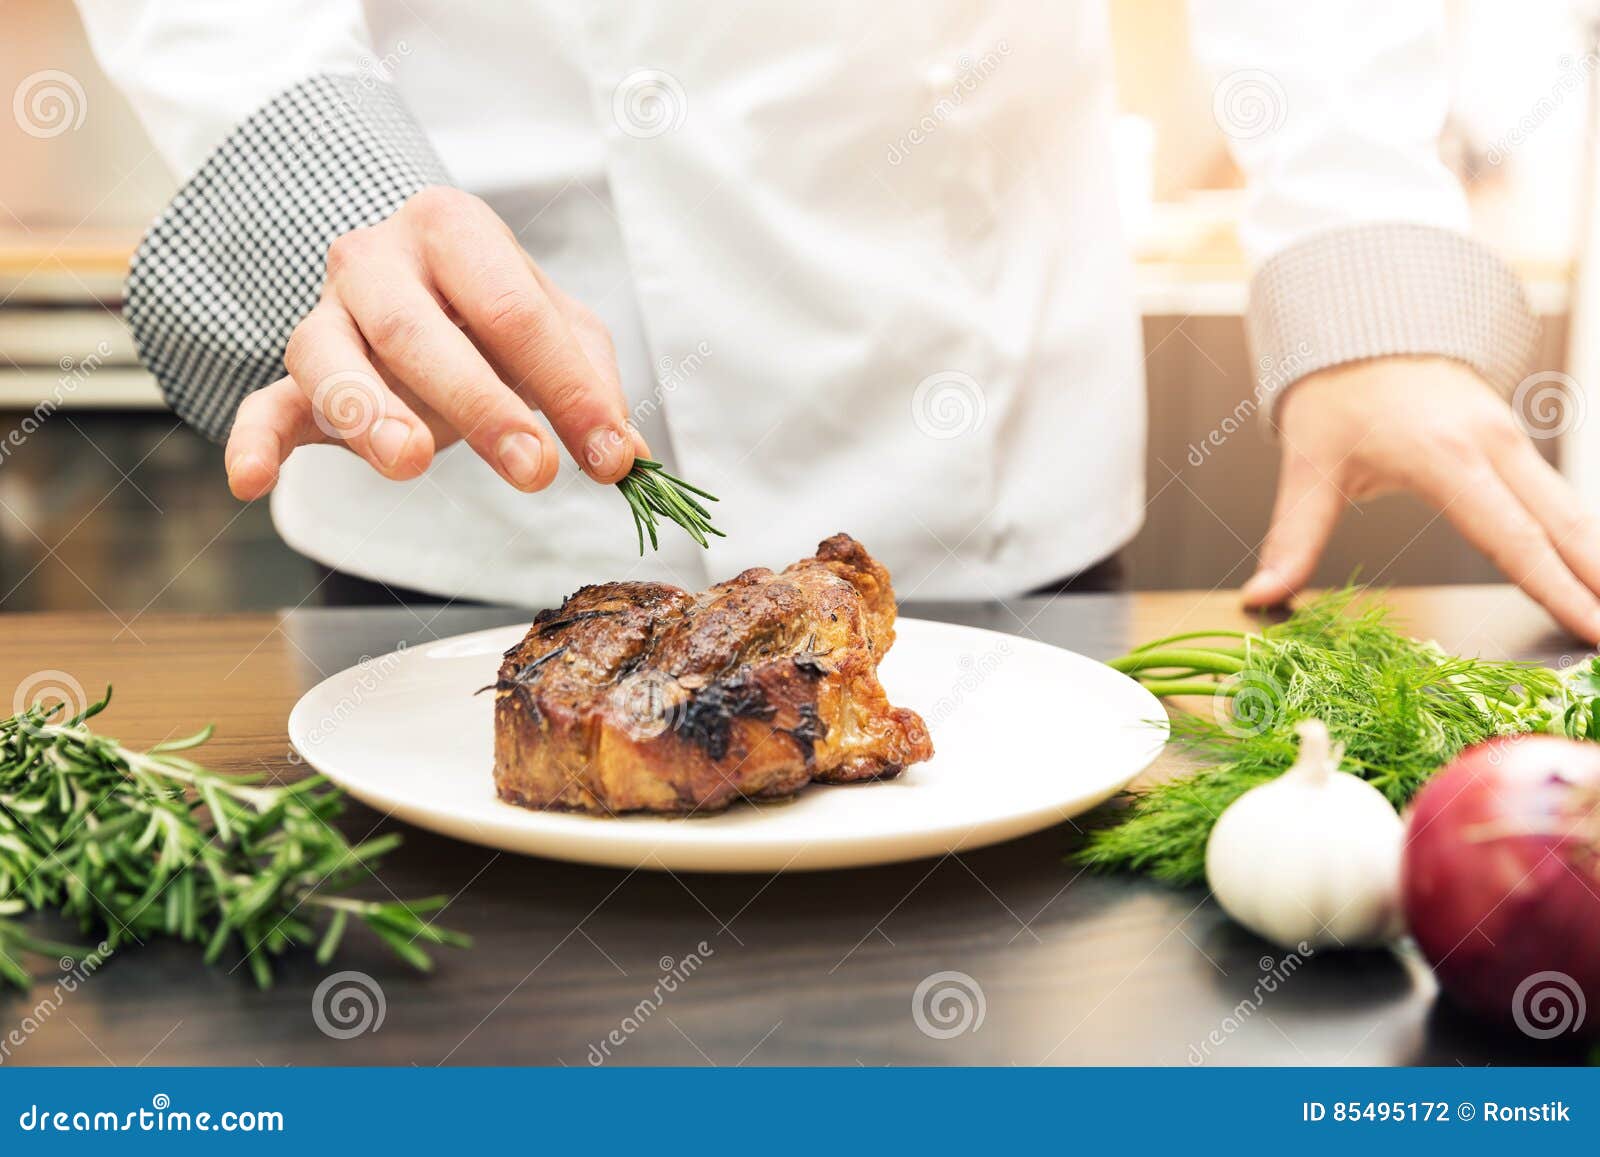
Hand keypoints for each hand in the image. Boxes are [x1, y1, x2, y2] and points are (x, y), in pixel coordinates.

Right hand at [224, 186, 643, 498]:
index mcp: (453, 229)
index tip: (608, 456)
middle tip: (534, 469)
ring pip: (328, 358)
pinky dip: (251, 442)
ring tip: (413, 461)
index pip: (512, 309)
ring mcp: (327, 316)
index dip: (567, 386)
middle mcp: (377, 260)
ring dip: (369, 413)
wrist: (422, 288)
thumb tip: (625, 459)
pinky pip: (262, 404)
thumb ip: (591, 384)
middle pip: (419, 330)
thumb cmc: (496, 311)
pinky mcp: (295, 376)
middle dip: (482, 404)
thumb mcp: (561, 328)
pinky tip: (253, 481)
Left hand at [1242, 356, 1599, 642]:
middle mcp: (1492, 445)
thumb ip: (1292, 537)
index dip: (1555, 588)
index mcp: (1444, 457)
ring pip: (1573, 509)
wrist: (1360, 322)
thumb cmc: (1334, 392)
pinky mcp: (1514, 439)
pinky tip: (1598, 574)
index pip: (1512, 538)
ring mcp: (1511, 439)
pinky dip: (1585, 537)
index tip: (1593, 629)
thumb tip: (1259, 594)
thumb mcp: (1306, 465)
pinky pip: (1559, 496)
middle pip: (1565, 526)